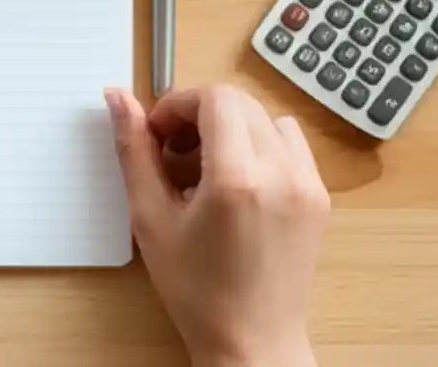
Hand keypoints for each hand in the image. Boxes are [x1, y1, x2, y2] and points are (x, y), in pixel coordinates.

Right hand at [104, 85, 328, 366]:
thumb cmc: (196, 290)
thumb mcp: (151, 218)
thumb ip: (134, 151)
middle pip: (239, 102)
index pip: (214, 98)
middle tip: (173, 155)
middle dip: (200, 115)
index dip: (178, 106)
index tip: (158, 136)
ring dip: (231, 129)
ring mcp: (308, 183)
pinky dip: (261, 147)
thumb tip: (117, 97)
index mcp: (236, 178)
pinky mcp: (320, 196)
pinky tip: (237, 184)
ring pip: (266, 119)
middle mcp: (281, 173)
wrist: (253, 340)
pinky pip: (291, 144)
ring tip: (205, 171)